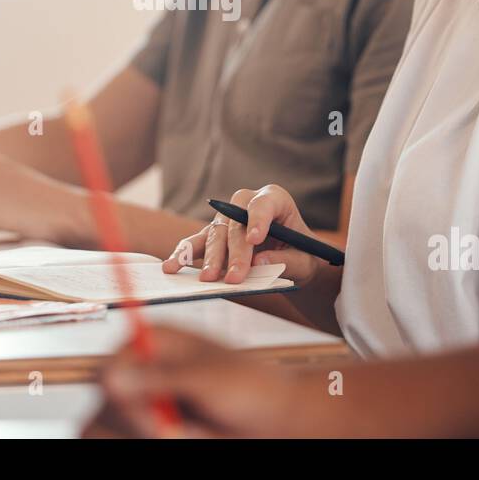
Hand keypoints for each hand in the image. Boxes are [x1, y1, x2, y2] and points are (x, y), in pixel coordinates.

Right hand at [83, 326, 309, 437]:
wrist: (276, 417)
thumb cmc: (251, 388)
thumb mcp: (205, 381)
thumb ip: (158, 380)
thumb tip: (111, 379)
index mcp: (156, 340)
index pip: (110, 365)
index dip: (121, 394)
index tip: (149, 414)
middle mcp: (147, 365)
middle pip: (108, 396)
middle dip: (135, 419)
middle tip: (168, 430)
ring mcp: (150, 395)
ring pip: (115, 421)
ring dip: (146, 430)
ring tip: (183, 432)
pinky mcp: (156, 420)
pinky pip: (135, 432)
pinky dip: (156, 435)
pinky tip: (185, 435)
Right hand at [162, 185, 322, 286]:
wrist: (292, 258)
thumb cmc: (303, 255)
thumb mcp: (307, 261)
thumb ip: (288, 261)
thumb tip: (260, 262)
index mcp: (275, 200)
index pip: (263, 204)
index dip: (258, 219)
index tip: (255, 239)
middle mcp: (247, 203)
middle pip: (235, 223)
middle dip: (234, 252)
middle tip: (234, 277)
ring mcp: (226, 218)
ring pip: (214, 233)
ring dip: (210, 257)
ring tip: (207, 279)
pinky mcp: (212, 235)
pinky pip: (195, 242)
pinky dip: (183, 254)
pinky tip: (171, 266)